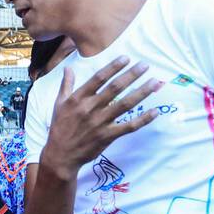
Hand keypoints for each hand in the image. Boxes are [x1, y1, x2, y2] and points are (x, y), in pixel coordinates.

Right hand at [40, 57, 162, 179]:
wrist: (61, 155)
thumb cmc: (60, 128)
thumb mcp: (59, 104)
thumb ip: (66, 85)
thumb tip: (68, 68)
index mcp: (79, 98)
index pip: (98, 78)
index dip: (113, 67)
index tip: (126, 58)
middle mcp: (91, 108)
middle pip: (115, 88)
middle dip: (132, 75)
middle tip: (145, 65)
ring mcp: (101, 122)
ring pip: (125, 104)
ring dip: (142, 92)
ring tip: (155, 82)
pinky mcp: (108, 136)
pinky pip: (129, 126)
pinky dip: (143, 119)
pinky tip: (155, 111)